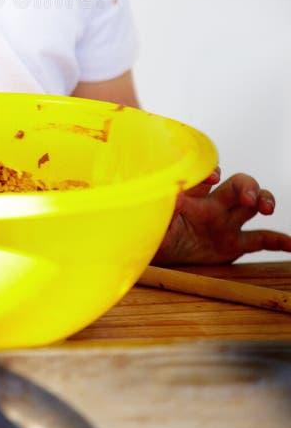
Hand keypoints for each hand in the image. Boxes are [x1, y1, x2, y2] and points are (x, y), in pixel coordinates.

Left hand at [153, 168, 290, 265]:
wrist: (156, 254)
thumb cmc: (150, 232)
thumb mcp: (151, 220)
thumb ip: (159, 206)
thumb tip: (170, 193)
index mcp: (190, 197)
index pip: (204, 179)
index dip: (209, 173)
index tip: (213, 177)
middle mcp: (211, 205)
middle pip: (236, 185)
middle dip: (246, 186)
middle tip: (250, 197)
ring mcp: (224, 223)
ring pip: (251, 206)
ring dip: (263, 201)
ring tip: (266, 208)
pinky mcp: (232, 244)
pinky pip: (259, 239)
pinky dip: (277, 240)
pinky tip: (290, 244)